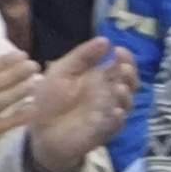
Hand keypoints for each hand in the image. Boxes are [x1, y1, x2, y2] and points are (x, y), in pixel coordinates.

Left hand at [24, 40, 136, 171]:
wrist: (40, 129)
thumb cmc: (51, 98)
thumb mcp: (62, 70)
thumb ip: (82, 56)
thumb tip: (106, 40)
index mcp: (99, 77)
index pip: (120, 65)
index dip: (125, 58)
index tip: (119, 50)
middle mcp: (108, 94)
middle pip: (129, 83)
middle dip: (129, 75)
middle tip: (123, 68)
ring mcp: (107, 113)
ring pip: (126, 103)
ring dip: (125, 95)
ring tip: (118, 88)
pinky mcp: (103, 130)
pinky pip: (114, 124)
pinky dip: (116, 117)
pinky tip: (114, 111)